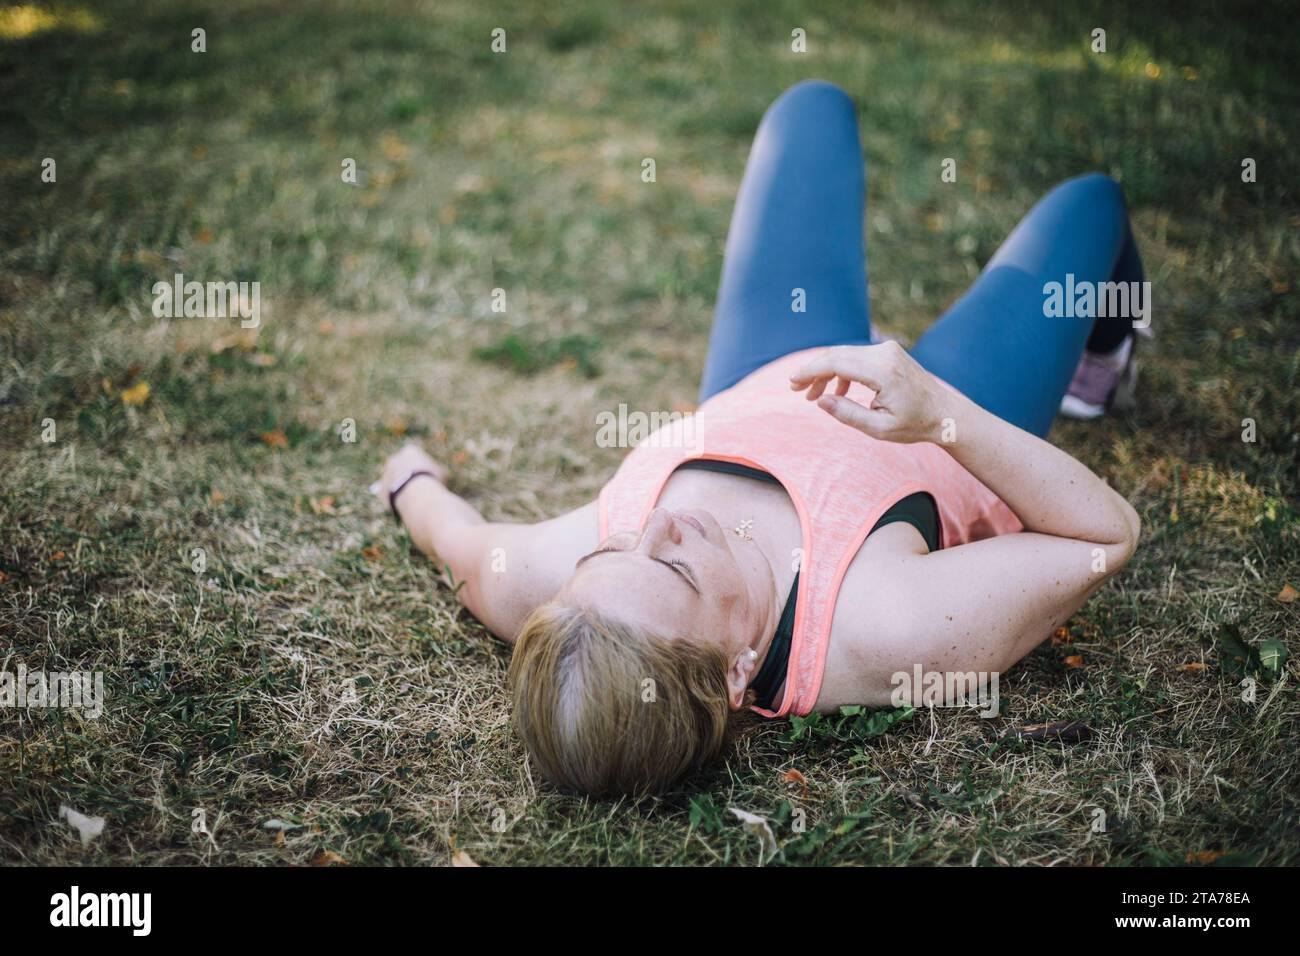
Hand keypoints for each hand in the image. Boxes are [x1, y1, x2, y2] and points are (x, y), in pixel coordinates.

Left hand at [373, 443, 448, 507]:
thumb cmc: (433, 481)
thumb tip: (439, 477)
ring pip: (394, 482)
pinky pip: (389, 496)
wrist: (417, 495)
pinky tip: (405, 506)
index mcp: (410, 451)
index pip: (416, 457)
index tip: (430, 476)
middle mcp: (394, 460)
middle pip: (402, 467)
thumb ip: (437, 472)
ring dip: (401, 487)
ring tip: (413, 499)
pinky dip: (396, 500)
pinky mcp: (382, 491)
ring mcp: (386, 475)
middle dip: (409, 475)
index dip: (424, 467)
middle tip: (419, 486)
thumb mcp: (443, 473)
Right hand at [788, 341, 950, 443]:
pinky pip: (856, 357)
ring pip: (845, 354)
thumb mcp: (879, 428)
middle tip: (795, 389)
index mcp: (883, 371)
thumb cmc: (914, 424)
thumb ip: (847, 414)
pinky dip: (842, 370)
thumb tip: (820, 400)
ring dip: (826, 372)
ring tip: (813, 395)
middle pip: (837, 355)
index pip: (836, 363)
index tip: (792, 382)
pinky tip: (837, 391)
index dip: (810, 371)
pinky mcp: (888, 352)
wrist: (944, 413)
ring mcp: (888, 350)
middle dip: (813, 371)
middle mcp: (885, 353)